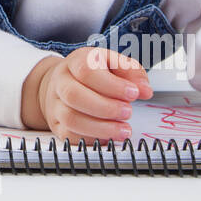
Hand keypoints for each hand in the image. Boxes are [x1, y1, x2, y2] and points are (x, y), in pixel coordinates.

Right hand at [30, 47, 154, 143]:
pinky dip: (92, 139)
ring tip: (123, 130)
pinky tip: (109, 137)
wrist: (63, 82)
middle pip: (74, 95)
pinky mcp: (56, 124)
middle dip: (105, 108)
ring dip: (101, 128)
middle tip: (127, 112)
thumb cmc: (92, 72)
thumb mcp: (113, 63)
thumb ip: (132, 73)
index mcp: (76, 62)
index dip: (112, 85)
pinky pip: (70, 135)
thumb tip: (145, 90)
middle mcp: (61, 82)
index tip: (133, 93)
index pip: (87, 71)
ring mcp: (56, 104)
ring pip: (70, 118)